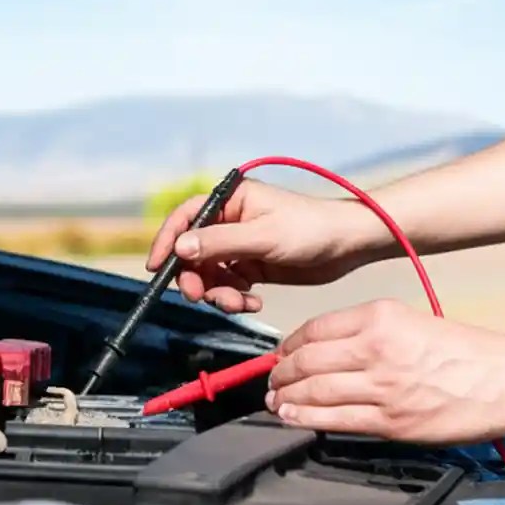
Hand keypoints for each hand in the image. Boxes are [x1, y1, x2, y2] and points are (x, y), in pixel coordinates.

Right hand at [146, 179, 381, 312]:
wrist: (347, 246)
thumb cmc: (310, 229)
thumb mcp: (262, 236)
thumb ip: (219, 243)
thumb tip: (180, 248)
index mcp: (229, 201)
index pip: (185, 218)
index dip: (167, 242)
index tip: (157, 269)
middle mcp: (229, 221)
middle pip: (193, 252)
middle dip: (196, 277)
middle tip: (202, 297)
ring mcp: (239, 245)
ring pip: (209, 273)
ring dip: (218, 293)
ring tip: (239, 304)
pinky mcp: (251, 266)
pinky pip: (228, 285)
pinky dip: (234, 298)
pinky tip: (253, 303)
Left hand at [264, 299, 504, 444]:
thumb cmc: (463, 350)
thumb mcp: (409, 321)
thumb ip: (365, 332)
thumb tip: (321, 350)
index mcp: (378, 317)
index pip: (314, 329)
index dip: (289, 345)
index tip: (280, 355)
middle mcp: (375, 348)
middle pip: (307, 361)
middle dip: (280, 373)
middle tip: (272, 381)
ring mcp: (382, 386)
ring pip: (315, 391)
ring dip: (287, 398)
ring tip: (276, 401)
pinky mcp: (390, 421)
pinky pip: (335, 420)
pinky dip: (305, 418)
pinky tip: (291, 417)